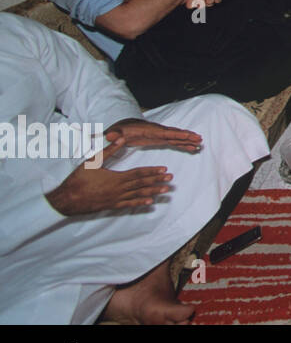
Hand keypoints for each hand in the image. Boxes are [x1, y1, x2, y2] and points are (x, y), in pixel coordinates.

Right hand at [45, 138, 172, 215]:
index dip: (152, 171)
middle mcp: (119, 189)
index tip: (164, 169)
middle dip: (157, 181)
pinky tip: (150, 202)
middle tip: (171, 179)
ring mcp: (116, 199)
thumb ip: (109, 149)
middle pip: (142, 184)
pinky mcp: (112, 206)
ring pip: (138, 195)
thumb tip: (121, 137)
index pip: (139, 173)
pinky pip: (129, 205)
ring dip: (153, 192)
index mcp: (116, 178)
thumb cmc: (78, 179)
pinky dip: (140, 203)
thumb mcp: (92, 161)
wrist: (67, 199)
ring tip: (166, 191)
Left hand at [105, 118, 200, 151]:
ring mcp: (158, 135)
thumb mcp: (112, 133)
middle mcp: (155, 131)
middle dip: (186, 136)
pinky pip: (172, 142)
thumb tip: (109, 134)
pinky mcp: (158, 139)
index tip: (188, 135)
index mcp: (147, 130)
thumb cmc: (116, 131)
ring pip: (176, 137)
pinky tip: (190, 148)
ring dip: (187, 141)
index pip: (164, 132)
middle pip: (174, 133)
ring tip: (199, 144)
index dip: (176, 134)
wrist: (118, 128)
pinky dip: (182, 144)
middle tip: (199, 138)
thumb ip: (112, 134)